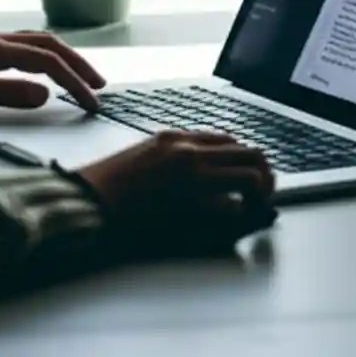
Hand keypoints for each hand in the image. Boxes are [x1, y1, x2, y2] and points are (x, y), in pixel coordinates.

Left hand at [0, 32, 106, 109]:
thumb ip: (5, 94)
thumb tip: (44, 96)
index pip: (47, 62)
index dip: (74, 81)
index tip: (91, 102)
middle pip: (48, 45)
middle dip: (78, 63)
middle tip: (100, 85)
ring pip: (35, 42)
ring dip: (62, 57)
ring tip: (79, 75)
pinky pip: (20, 46)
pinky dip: (41, 55)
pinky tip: (40, 68)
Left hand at [77, 130, 277, 254]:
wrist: (92, 196)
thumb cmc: (131, 218)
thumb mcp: (181, 222)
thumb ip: (217, 211)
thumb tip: (240, 206)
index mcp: (196, 175)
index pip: (251, 176)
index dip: (263, 193)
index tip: (259, 205)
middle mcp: (191, 149)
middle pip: (249, 151)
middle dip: (263, 172)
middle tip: (260, 190)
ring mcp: (178, 137)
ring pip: (230, 138)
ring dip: (242, 157)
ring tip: (238, 178)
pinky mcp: (164, 134)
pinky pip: (204, 134)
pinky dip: (219, 147)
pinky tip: (213, 164)